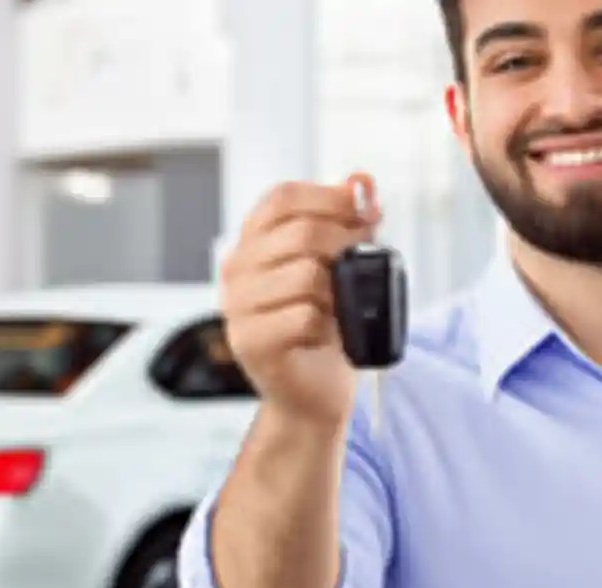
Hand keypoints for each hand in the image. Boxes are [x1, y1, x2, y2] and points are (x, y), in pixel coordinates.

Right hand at [221, 173, 381, 425]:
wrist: (314, 393)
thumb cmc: (326, 327)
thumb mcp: (343, 267)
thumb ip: (349, 223)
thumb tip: (363, 179)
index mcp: (252, 242)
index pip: (283, 198)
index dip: (330, 197)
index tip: (366, 211)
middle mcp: (236, 270)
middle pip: (302, 233)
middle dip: (347, 245)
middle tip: (365, 265)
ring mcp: (237, 307)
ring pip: (307, 276)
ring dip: (338, 294)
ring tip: (338, 310)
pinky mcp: (251, 343)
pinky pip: (305, 317)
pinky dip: (329, 327)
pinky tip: (324, 336)